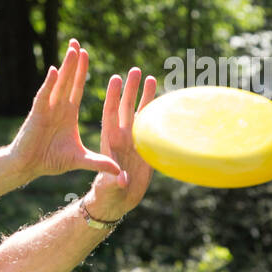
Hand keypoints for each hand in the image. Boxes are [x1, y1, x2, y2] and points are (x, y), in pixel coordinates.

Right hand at [8, 39, 122, 182]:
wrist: (29, 166)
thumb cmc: (51, 160)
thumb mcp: (80, 160)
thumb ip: (99, 162)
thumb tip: (119, 172)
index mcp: (68, 112)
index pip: (77, 87)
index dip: (81, 71)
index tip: (86, 54)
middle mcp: (58, 106)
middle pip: (67, 79)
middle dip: (73, 62)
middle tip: (77, 43)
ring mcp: (47, 108)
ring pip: (58, 83)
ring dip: (65, 67)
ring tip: (72, 49)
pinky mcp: (37, 114)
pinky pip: (44, 95)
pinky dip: (49, 83)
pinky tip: (55, 71)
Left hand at [84, 66, 156, 218]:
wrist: (117, 201)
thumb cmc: (107, 194)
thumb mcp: (108, 189)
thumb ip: (113, 182)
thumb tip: (121, 179)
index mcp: (110, 142)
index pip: (110, 114)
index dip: (112, 97)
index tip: (115, 79)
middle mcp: (123, 137)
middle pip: (126, 107)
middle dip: (130, 89)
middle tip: (135, 70)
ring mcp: (135, 141)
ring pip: (140, 114)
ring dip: (144, 96)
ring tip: (150, 77)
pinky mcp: (146, 148)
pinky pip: (152, 127)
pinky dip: (157, 115)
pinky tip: (164, 102)